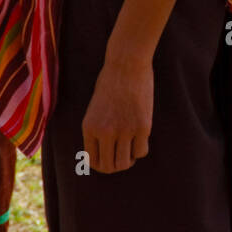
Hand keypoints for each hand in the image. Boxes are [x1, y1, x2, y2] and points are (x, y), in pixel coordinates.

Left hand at [82, 58, 152, 173]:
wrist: (126, 64)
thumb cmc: (110, 83)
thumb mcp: (95, 109)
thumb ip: (97, 130)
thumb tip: (106, 153)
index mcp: (89, 128)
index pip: (92, 161)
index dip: (102, 164)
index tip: (109, 157)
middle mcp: (104, 132)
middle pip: (109, 167)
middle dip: (116, 166)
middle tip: (122, 157)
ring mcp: (124, 130)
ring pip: (125, 163)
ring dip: (128, 160)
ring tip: (130, 149)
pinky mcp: (142, 126)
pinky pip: (141, 151)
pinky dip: (140, 149)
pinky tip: (140, 137)